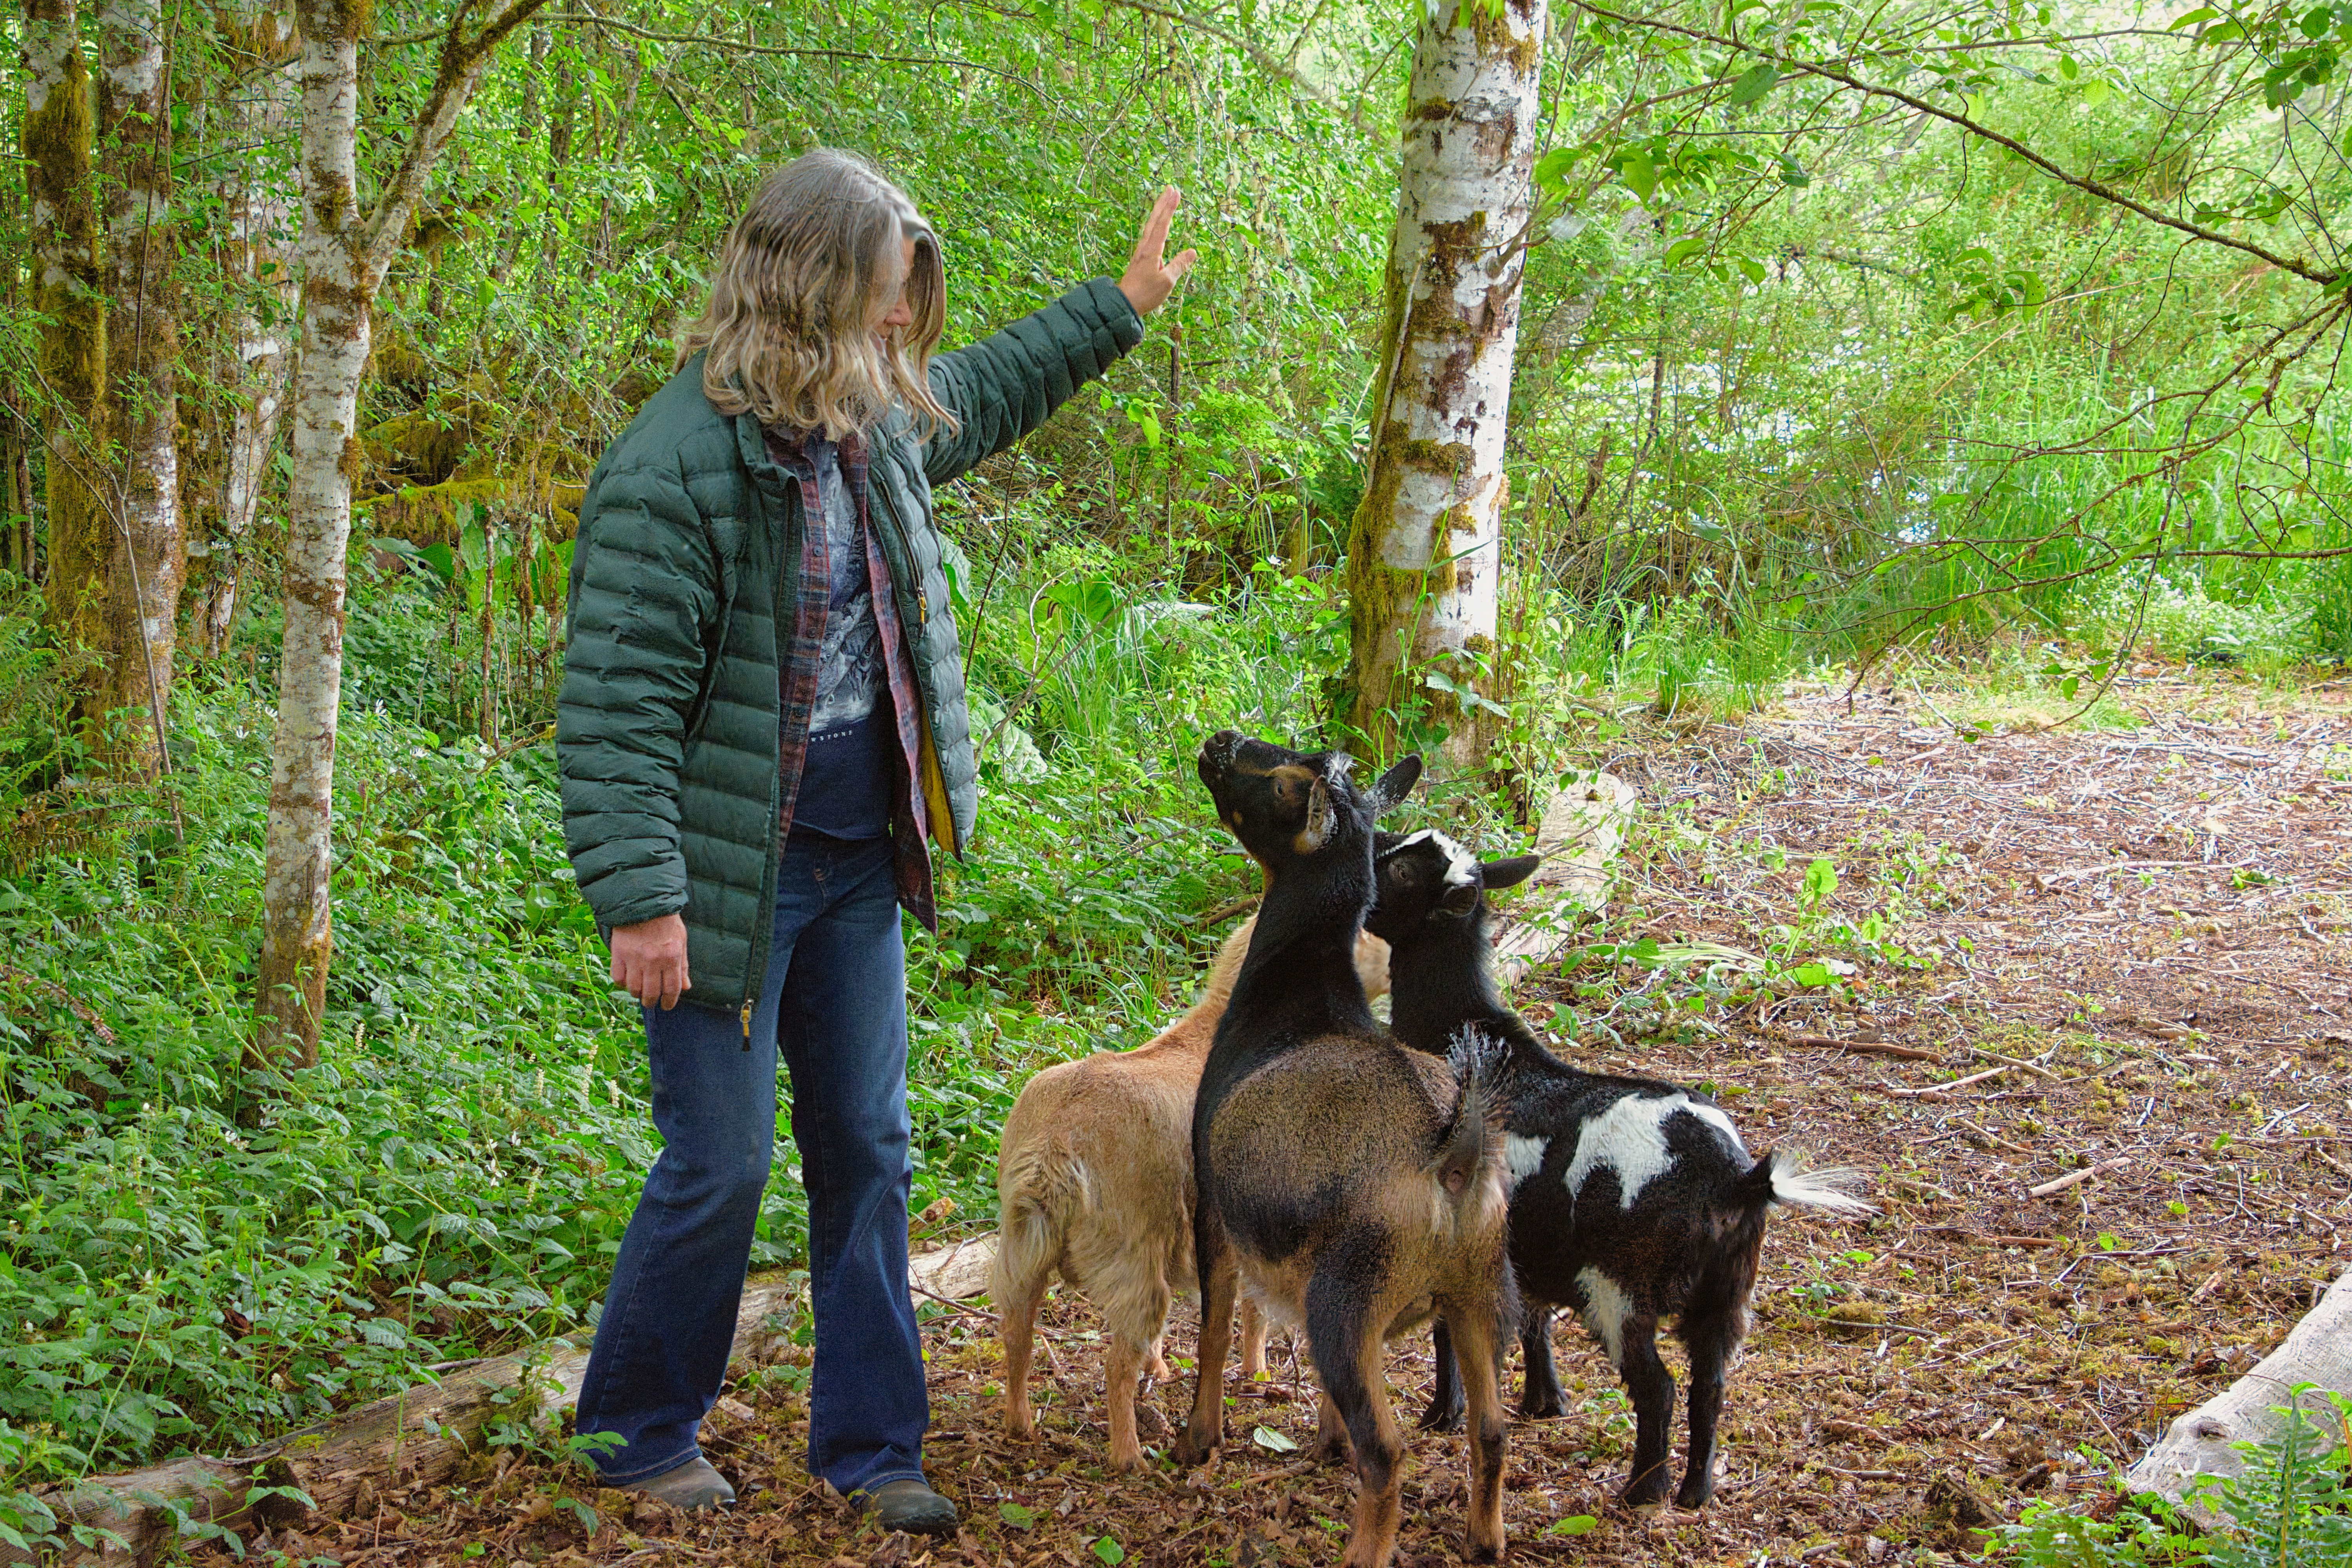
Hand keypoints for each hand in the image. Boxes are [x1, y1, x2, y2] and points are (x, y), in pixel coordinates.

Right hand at [611, 913, 689, 1009]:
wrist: (643, 901)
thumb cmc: (666, 921)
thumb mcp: (681, 940)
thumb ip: (683, 965)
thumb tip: (686, 987)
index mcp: (672, 956)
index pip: (672, 988)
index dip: (669, 1002)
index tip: (667, 1006)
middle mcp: (653, 960)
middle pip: (651, 993)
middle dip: (652, 1002)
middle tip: (651, 1002)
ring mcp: (634, 957)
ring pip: (634, 989)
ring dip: (637, 995)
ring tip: (639, 993)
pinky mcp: (618, 953)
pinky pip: (618, 978)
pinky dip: (622, 983)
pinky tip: (626, 980)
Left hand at [1118, 187, 1197, 316]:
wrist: (1125, 304)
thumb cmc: (1146, 294)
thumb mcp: (1167, 281)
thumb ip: (1180, 265)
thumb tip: (1192, 252)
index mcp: (1152, 250)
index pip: (1163, 225)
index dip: (1170, 208)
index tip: (1176, 193)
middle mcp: (1145, 247)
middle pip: (1154, 220)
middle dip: (1162, 203)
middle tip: (1170, 188)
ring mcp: (1141, 252)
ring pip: (1150, 226)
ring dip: (1158, 212)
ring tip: (1164, 200)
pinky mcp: (1140, 258)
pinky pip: (1149, 235)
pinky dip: (1155, 225)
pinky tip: (1156, 225)